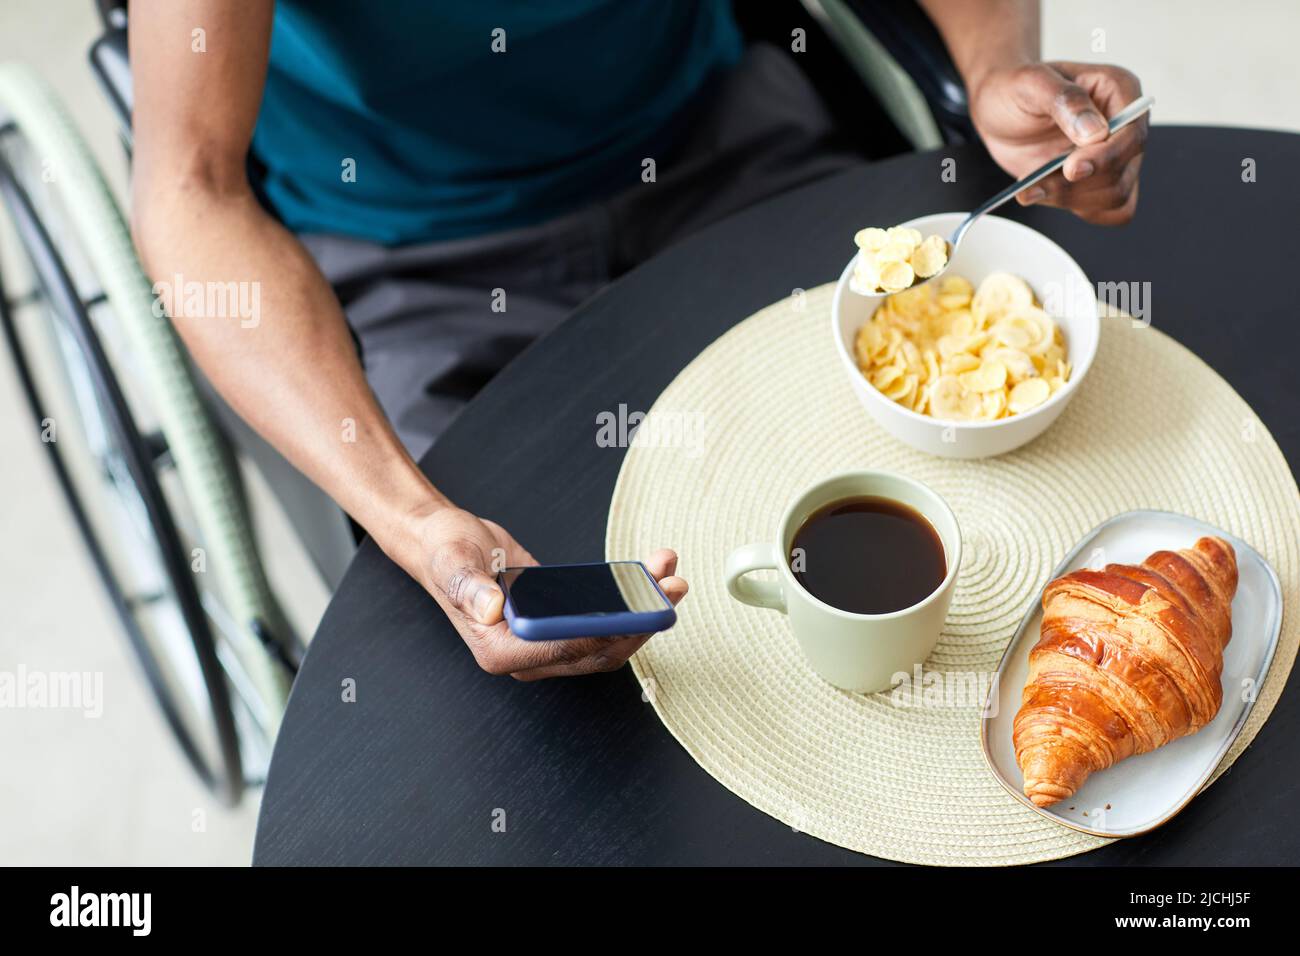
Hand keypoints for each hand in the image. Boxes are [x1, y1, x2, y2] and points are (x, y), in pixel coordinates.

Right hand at [398, 506, 687, 679]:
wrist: (447, 542)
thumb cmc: (445, 553)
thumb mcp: (452, 562)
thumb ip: (469, 587)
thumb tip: (490, 608)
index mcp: (499, 649)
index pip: (562, 651)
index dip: (604, 633)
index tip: (636, 611)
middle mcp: (527, 655)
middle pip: (597, 650)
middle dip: (639, 622)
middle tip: (670, 587)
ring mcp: (546, 643)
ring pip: (608, 638)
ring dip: (643, 611)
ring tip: (669, 574)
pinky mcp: (561, 624)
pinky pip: (602, 620)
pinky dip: (630, 600)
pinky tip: (649, 573)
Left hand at [968, 61, 1146, 224]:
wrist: (996, 107)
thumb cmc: (1015, 87)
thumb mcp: (1032, 83)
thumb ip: (1066, 101)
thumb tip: (1096, 132)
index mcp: (1120, 90)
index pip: (1132, 135)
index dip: (1105, 158)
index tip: (1071, 169)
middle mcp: (1124, 125)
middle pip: (1123, 171)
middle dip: (1078, 184)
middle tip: (1035, 181)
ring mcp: (1112, 155)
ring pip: (1115, 197)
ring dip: (1070, 199)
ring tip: (1032, 186)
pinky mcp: (1096, 180)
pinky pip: (1106, 211)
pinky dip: (1074, 209)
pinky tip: (1044, 194)